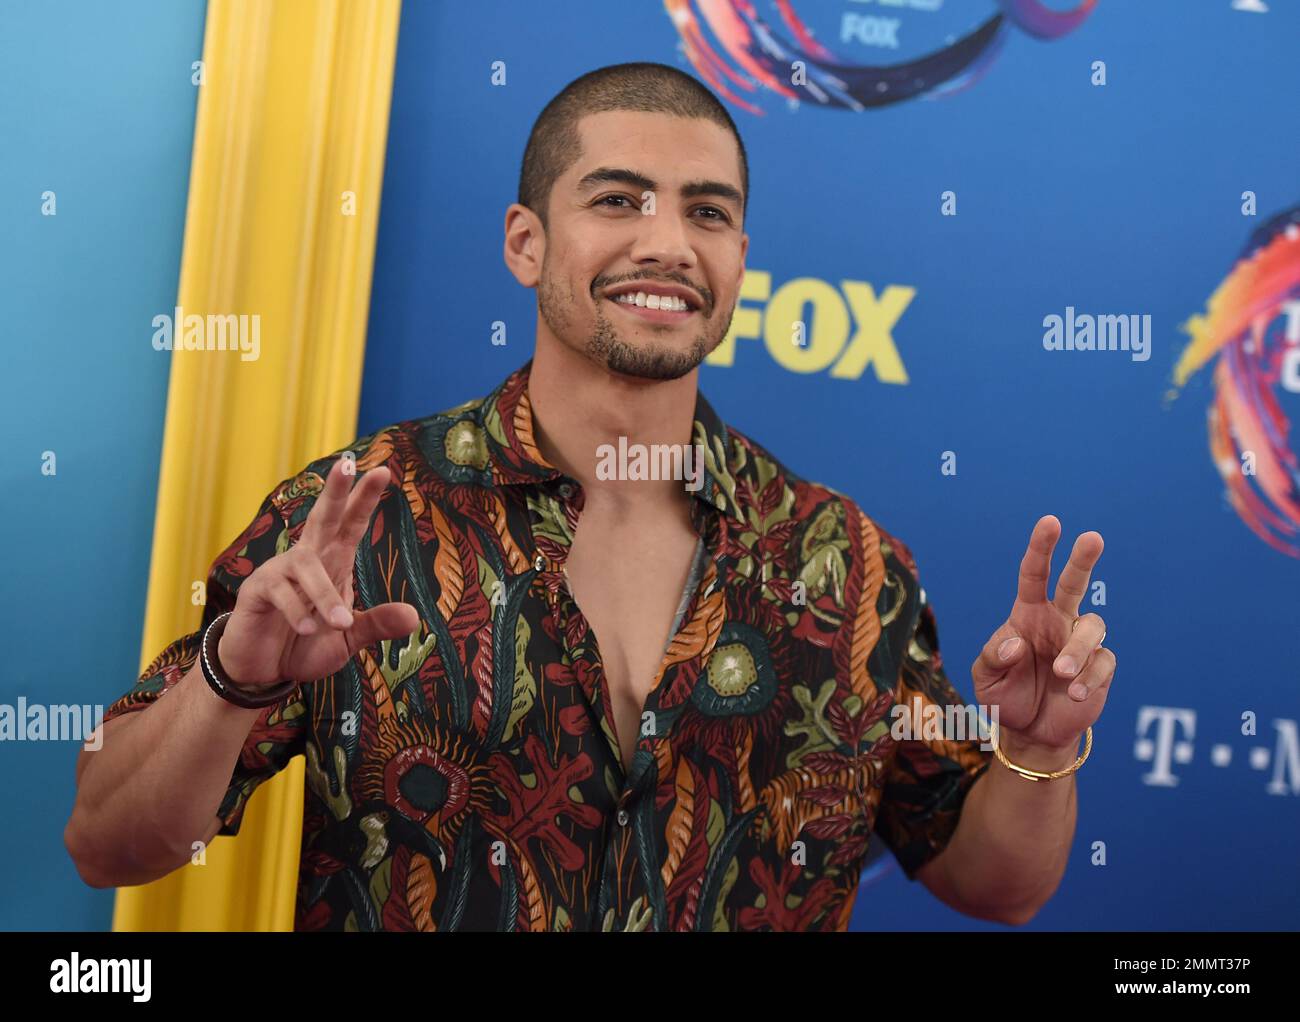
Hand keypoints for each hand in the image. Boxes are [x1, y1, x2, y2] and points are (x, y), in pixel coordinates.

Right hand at [217, 459, 419, 687]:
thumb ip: (376, 625)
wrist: (262, 672)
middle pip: (322, 518)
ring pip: (305, 565)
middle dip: (336, 492)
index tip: (383, 471)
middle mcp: (307, 560)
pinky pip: (279, 592)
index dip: (364, 499)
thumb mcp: (347, 638)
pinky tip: (305, 630)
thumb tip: (414, 617)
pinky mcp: (255, 591)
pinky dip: (297, 612)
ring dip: (324, 595)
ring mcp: (279, 573)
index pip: (351, 525)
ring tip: (338, 624)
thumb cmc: (304, 646)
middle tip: (348, 463)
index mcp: (333, 564)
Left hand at [970, 515, 1115, 760]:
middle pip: (1074, 582)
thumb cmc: (1004, 695)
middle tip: (1092, 537)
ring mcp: (1080, 643)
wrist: (1029, 731)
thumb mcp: (985, 676)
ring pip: (1092, 626)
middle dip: (1083, 558)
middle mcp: (1057, 621)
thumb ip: (993, 656)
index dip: (1041, 548)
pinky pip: (1104, 662)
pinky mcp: (1100, 668)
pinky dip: (1089, 677)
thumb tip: (1017, 641)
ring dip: (1077, 650)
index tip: (1050, 522)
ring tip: (1060, 675)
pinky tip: (1074, 693)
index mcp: (1028, 614)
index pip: (1034, 574)